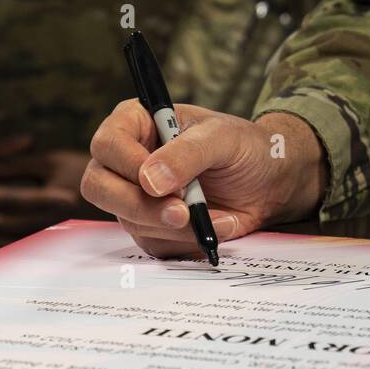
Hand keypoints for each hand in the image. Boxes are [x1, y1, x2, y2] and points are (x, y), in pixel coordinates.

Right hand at [81, 101, 327, 257]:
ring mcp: (136, 198)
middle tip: (182, 214)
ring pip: (129, 222)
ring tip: (216, 217)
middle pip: (99, 188)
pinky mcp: (152, 228)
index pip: (107, 146)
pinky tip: (217, 226)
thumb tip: (150, 181)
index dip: (128, 167)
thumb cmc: (245, 149)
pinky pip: (154, 244)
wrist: (269, 184)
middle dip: (139, 206)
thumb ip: (187, 154)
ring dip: (173, 228)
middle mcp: (127, 162)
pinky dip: (186, 242)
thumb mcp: (222, 139)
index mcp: (136, 124)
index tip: (160, 183)